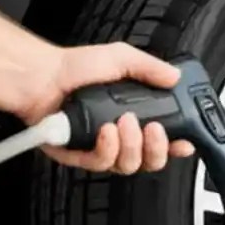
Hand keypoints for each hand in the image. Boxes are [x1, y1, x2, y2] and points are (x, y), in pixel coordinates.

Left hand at [16, 42, 195, 173]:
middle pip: (148, 161)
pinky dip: (106, 149)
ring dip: (131, 146)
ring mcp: (98, 148)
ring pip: (126, 165)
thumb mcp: (120, 59)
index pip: (162, 140)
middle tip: (152, 129)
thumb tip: (175, 77)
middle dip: (156, 148)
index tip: (184, 142)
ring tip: (123, 123)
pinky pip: (99, 164)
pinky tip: (106, 132)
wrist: (40, 76)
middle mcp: (118, 136)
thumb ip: (149, 67)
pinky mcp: (77, 156)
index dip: (175, 146)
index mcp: (133, 116)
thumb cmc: (75, 68)